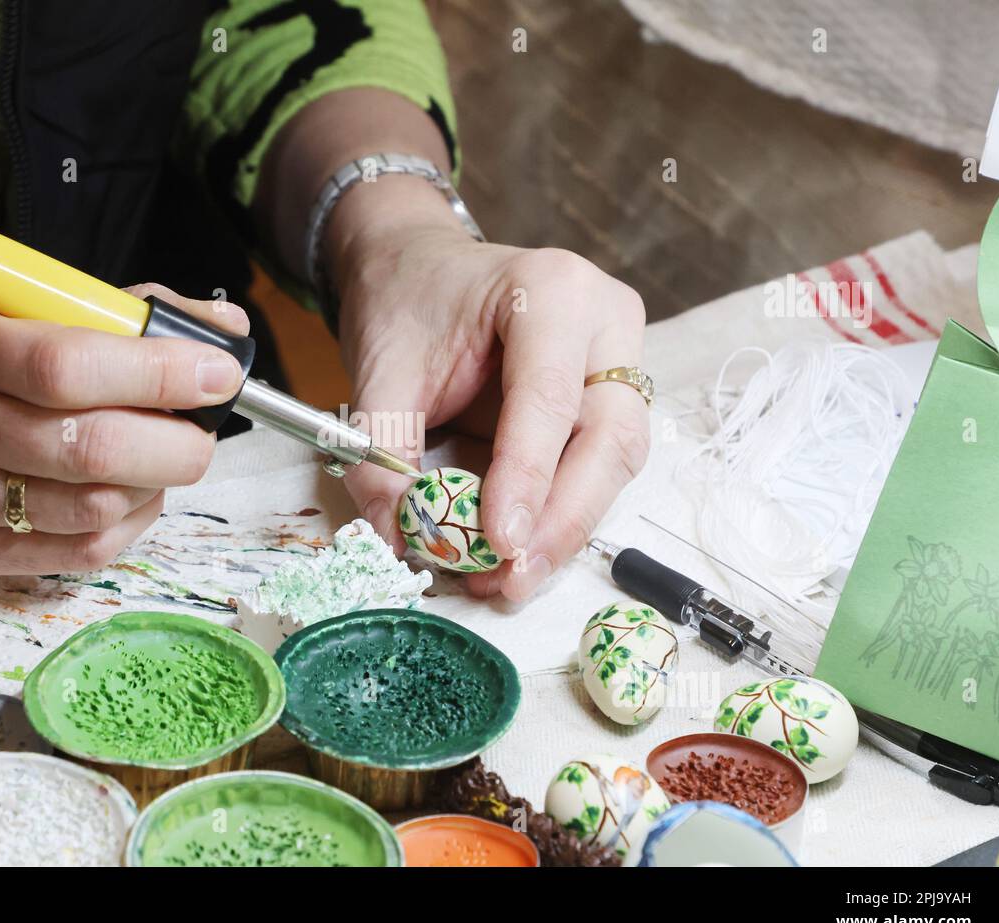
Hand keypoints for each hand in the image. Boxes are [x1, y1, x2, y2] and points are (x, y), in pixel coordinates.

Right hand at [0, 283, 245, 575]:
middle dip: (175, 443)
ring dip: (154, 484)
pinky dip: (127, 526)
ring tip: (165, 456)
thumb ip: (110, 313)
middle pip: (89, 449)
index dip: (158, 373)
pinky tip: (135, 496)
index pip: (69, 367)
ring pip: (90, 508)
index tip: (217, 371)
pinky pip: (73, 554)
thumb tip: (219, 326)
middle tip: (202, 429)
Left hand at [333, 177, 648, 601]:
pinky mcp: (611, 398)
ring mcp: (618, 360)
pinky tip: (516, 553)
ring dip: (564, 529)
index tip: (499, 543)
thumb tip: (396, 537)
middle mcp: (604, 321)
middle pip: (608, 438)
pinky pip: (597, 468)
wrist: (420, 267)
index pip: (548, 398)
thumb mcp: (380, 369)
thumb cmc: (408, 301)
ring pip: (615, 463)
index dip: (527, 478)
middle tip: (510, 578)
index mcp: (551, 290)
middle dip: (561, 520)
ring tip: (505, 578)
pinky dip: (559, 516)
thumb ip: (382, 450)